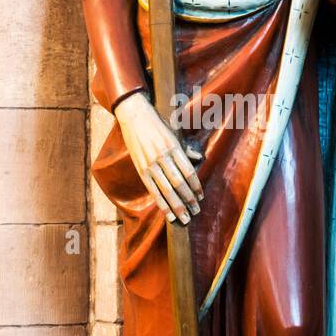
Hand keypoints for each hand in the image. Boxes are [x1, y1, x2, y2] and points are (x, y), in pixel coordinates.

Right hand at [115, 91, 202, 224]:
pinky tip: (168, 214)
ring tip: (185, 218)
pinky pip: (152, 190)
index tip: (201, 197)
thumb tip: (198, 158)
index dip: (195, 186)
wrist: (133, 116)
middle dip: (188, 200)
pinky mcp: (141, 169)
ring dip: (177, 206)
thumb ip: (185, 148)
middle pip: (178, 184)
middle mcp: (161, 157)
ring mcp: (150, 164)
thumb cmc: (157, 124)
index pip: (188, 172)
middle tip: (196, 212)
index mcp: (172, 147)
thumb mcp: (174, 133)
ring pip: (166, 190)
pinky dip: (161, 204)